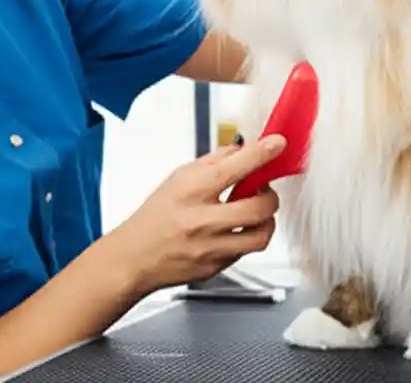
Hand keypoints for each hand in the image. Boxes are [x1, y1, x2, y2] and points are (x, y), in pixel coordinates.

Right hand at [108, 135, 284, 295]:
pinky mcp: (217, 267)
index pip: (233, 167)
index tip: (276, 143)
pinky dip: (247, 237)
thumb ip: (212, 163)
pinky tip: (236, 230)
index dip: (260, 153)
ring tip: (255, 213)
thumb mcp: (177, 179)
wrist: (135, 258)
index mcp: (190, 191)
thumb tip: (242, 150)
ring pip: (261, 235)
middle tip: (263, 190)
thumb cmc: (154, 217)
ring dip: (266, 220)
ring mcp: (210, 247)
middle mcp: (201, 220)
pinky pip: (246, 251)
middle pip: (258, 206)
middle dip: (270, 195)